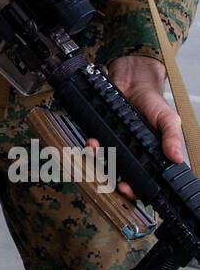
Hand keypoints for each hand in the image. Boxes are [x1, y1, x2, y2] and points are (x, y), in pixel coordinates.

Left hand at [85, 55, 182, 203]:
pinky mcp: (102, 130)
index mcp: (149, 154)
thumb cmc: (153, 102)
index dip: (135, 188)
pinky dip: (92, 144)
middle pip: (120, 173)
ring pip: (104, 160)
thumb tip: (177, 157)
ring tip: (98, 151)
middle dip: (113, 180)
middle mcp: (131, 151)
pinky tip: (92, 141)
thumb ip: (171, 137)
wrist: (134, 80)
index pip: (142, 177)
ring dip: (98, 159)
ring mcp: (116, 142)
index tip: (128, 189)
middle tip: (113, 181)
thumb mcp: (168, 119)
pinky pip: (94, 143)